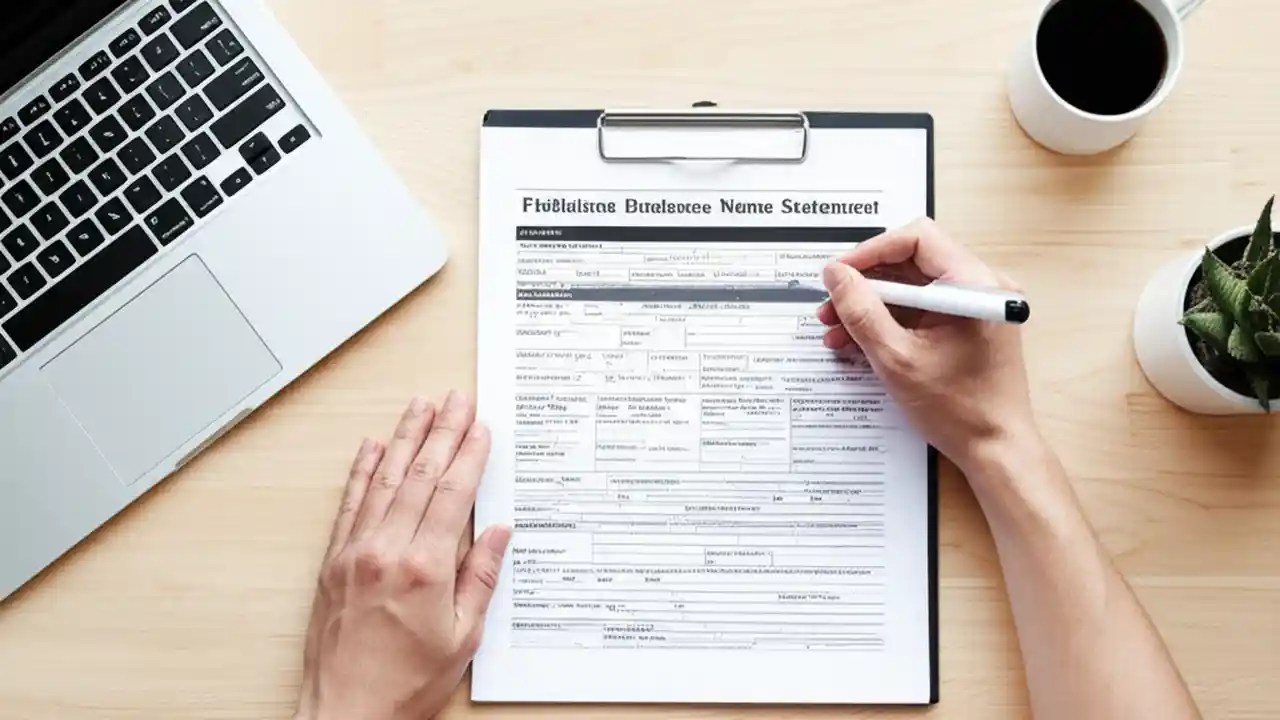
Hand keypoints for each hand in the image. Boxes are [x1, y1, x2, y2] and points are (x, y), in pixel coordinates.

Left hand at [294, 392, 511, 719]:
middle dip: (441, 433)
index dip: (470, 456)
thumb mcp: (463, 637)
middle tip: (456, 400)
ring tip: (419, 408)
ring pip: (384, 481)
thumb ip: (481, 577)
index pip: (453, 495)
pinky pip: (349, 505)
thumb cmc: (406, 685)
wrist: (346, 713)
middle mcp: (387, 551)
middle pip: (421, 477)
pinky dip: (362, 473)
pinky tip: (372, 448)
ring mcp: (356, 553)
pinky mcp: (333, 563)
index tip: (481, 429)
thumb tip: (497, 531)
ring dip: (404, 440)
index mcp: (426, 567)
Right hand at [817, 219, 1036, 471]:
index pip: (916, 239)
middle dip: (865, 284)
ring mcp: (974, 306)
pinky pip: (920, 309)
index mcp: (974, 285)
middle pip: (911, 261)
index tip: (839, 274)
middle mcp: (980, 287)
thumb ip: (861, 312)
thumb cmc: (961, 411)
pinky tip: (859, 341)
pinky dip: (889, 321)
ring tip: (837, 329)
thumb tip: (836, 276)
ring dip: (871, 305)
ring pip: (911, 287)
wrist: (995, 449)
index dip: (870, 252)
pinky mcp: (966, 324)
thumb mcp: (896, 359)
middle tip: (832, 306)